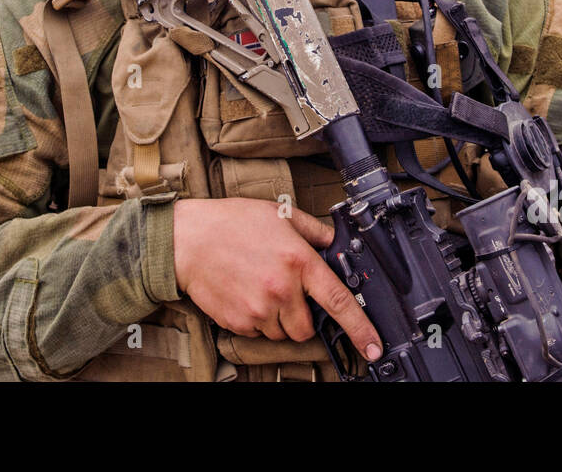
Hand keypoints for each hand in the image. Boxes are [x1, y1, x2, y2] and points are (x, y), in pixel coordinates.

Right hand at [172, 197, 381, 361]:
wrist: (188, 239)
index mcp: (298, 261)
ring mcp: (259, 309)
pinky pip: (258, 333)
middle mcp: (281, 289)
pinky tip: (245, 293)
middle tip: (286, 292)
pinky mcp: (238, 322)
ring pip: (282, 333)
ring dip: (278, 318)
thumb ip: (315, 231)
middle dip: (303, 316)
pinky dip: (256, 320)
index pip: (339, 302)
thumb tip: (336, 243)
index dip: (361, 328)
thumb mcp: (281, 215)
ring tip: (260, 286)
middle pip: (307, 327)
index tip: (373, 346)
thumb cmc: (232, 223)